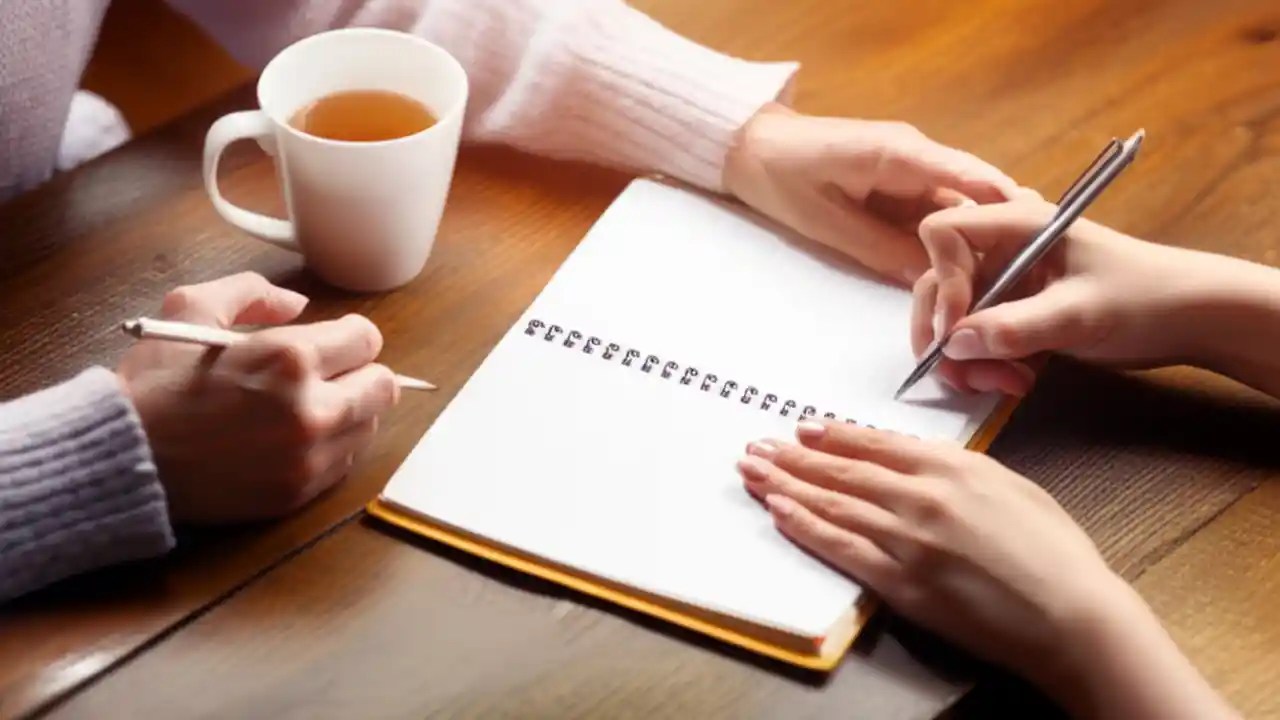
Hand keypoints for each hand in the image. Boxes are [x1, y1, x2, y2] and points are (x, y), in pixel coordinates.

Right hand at [116, 272, 398, 522]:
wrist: (122, 458)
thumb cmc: (154, 384)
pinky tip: (290, 440)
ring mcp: (309, 458)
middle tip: (327, 376)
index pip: (368, 340)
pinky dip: (329, 449)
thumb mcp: (191, 309)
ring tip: (304, 409)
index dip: (350, 338)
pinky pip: (343, 464)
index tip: (331, 344)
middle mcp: (312, 410)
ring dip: (348, 414)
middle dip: (360, 375)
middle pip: (383, 387)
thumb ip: (252, 294)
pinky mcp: (299, 493)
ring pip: (368, 427)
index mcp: (291, 358)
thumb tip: (297, 303)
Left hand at [724, 103, 1017, 283]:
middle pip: (975, 197)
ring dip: (974, 247)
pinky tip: (961, 276)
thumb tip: (930, 281)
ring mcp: (912, 169)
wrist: (754, 149)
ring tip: (994, 289)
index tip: (1038, 240)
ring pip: (961, 210)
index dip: (1006, 209)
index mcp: (900, 155)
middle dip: (995, 239)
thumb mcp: (829, 224)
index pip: (970, 178)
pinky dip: (950, 244)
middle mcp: (917, 156)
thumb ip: (881, 250)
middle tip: (1014, 284)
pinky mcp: (902, 184)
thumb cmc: (782, 178)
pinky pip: (937, 214)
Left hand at [736, 420, 1120, 692]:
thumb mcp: (1011, 487)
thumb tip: (917, 460)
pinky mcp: (902, 583)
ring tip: (753, 471)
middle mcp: (922, 497)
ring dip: (786, 485)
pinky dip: (805, 527)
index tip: (803, 428)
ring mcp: (908, 541)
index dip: (833, 436)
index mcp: (953, 467)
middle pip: (843, 471)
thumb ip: (959, 469)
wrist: (1073, 615)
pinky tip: (779, 511)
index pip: (876, 444)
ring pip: (833, 504)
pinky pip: (841, 549)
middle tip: (758, 446)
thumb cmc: (1055, 554)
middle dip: (794, 457)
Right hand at [913, 199, 1228, 395]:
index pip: (944, 234)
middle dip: (949, 335)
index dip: (941, 281)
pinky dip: (985, 367)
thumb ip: (1016, 327)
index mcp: (1018, 226)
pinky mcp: (1013, 313)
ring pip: (953, 320)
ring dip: (967, 360)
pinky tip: (1017, 380)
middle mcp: (1003, 250)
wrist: (1191, 318)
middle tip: (970, 376)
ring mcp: (1006, 283)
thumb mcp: (1081, 312)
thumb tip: (954, 344)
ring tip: (1006, 384)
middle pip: (938, 285)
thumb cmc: (1146, 296)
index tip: (957, 328)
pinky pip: (976, 340)